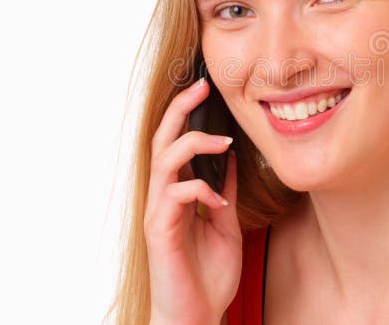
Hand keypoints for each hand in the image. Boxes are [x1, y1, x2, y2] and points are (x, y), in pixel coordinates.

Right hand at [144, 78, 241, 323]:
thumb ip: (223, 191)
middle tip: (201, 86)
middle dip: (179, 110)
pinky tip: (219, 202)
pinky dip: (199, 190)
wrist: (197, 316)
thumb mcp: (225, 224)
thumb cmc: (207, 275)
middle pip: (162, 141)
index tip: (205, 89)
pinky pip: (174, 197)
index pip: (175, 143)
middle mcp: (162, 197)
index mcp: (177, 193)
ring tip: (221, 142)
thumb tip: (230, 158)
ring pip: (163, 161)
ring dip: (192, 145)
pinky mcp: (159, 232)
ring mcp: (158, 214)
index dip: (186, 114)